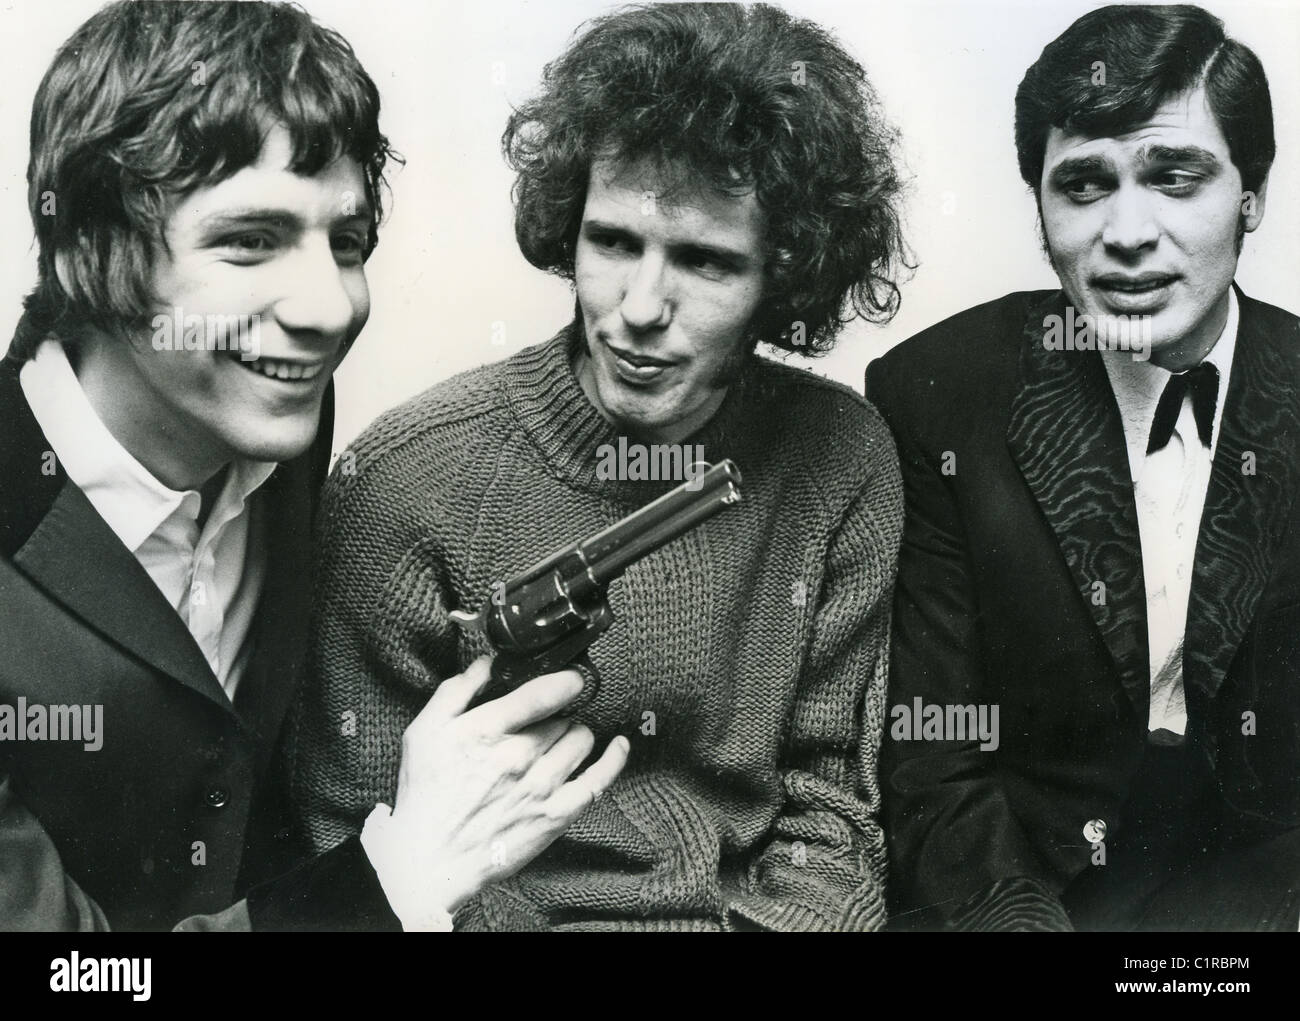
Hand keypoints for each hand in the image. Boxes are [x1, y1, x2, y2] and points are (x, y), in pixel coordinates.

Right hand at [368, 656, 628, 920]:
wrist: (428, 859)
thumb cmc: (425, 794)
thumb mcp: (424, 731)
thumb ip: (456, 691)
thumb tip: (486, 663)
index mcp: (486, 731)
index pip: (541, 693)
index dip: (564, 681)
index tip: (571, 679)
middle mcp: (518, 756)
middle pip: (561, 718)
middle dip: (557, 716)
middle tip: (545, 724)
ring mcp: (540, 787)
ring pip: (580, 741)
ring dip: (576, 734)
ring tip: (564, 739)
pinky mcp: (554, 816)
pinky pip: (598, 782)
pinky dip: (612, 760)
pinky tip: (618, 746)